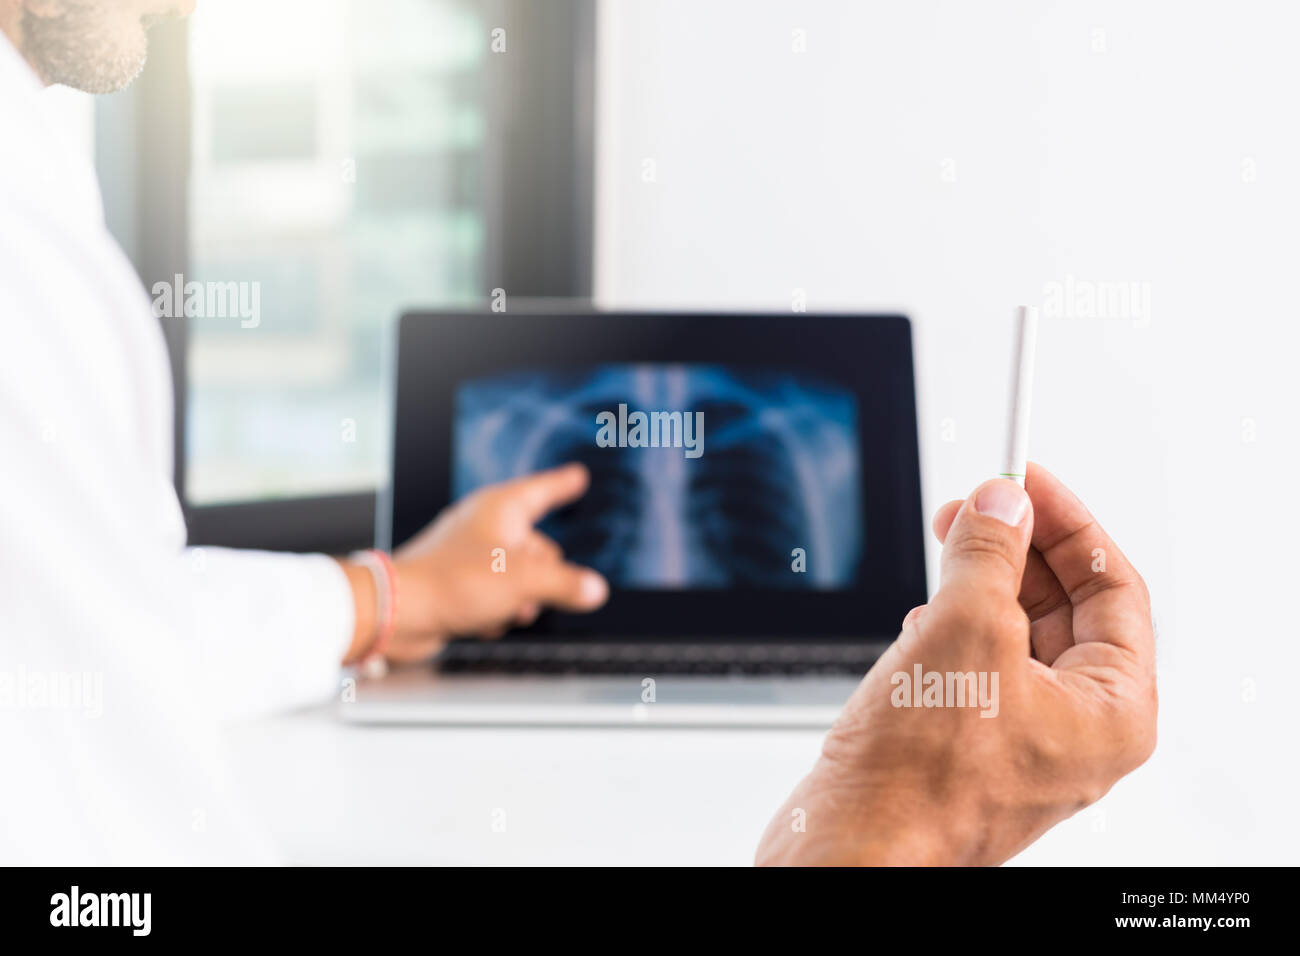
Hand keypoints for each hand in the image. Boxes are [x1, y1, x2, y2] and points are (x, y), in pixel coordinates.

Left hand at [341, 463, 608, 664]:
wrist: (398, 611)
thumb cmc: (453, 582)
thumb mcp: (524, 581)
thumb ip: (566, 584)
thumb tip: (595, 589)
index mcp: (501, 508)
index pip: (543, 489)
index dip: (563, 483)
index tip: (578, 475)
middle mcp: (485, 526)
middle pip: (539, 546)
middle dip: (543, 576)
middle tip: (534, 591)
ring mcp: (470, 554)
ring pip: (519, 576)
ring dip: (520, 599)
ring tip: (505, 609)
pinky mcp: (458, 583)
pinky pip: (497, 596)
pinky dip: (497, 610)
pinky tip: (485, 620)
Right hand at [756, 462, 1156, 865]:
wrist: (854, 847)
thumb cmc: (919, 776)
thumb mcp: (965, 632)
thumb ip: (989, 555)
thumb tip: (1001, 505)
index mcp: (1111, 712)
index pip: (1112, 588)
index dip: (1067, 522)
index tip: (1024, 478)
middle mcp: (1076, 730)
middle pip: (1065, 607)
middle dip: (1019, 547)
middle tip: (977, 504)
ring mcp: (1022, 740)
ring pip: (1015, 634)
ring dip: (981, 582)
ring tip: (948, 545)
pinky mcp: (969, 745)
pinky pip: (977, 666)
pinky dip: (954, 626)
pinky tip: (924, 614)